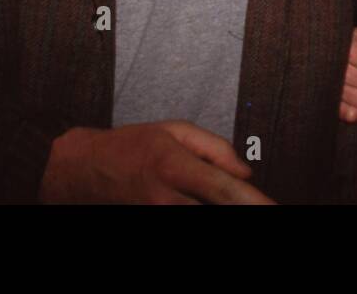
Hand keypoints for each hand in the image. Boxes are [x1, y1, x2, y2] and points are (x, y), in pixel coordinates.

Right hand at [38, 120, 275, 203]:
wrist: (82, 171)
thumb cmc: (129, 146)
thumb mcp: (174, 130)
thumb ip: (215, 148)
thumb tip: (246, 172)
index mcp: (173, 165)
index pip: (224, 188)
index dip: (254, 201)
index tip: (274, 207)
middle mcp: (165, 198)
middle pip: (216, 212)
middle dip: (242, 212)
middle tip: (267, 208)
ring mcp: (156, 216)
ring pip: (201, 221)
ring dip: (223, 215)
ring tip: (240, 207)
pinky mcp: (150, 225)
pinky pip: (182, 224)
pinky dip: (201, 214)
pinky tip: (208, 207)